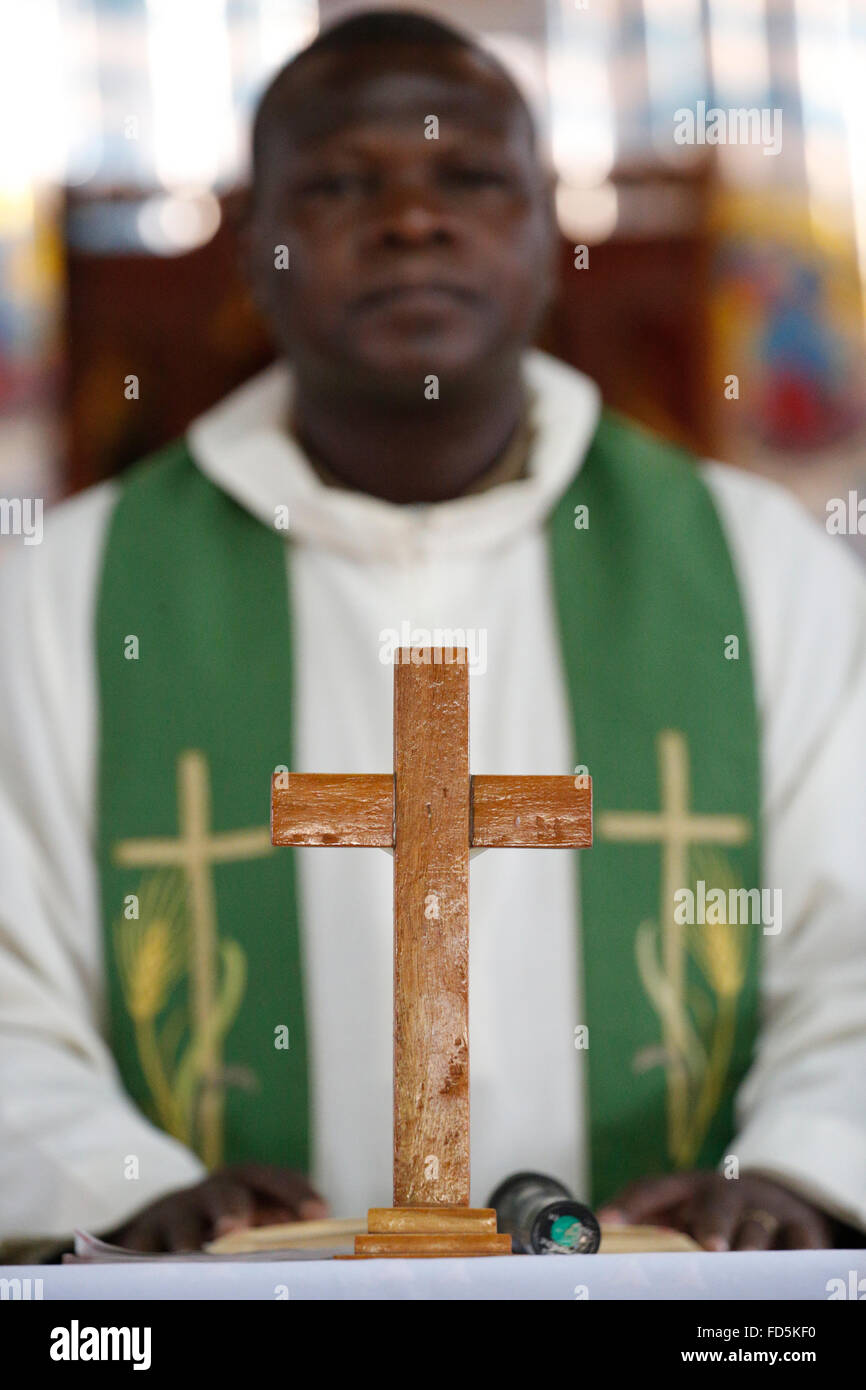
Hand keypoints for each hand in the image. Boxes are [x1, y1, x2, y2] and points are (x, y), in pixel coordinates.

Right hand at [107, 1163, 329, 1252]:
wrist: (165, 1221)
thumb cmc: (227, 1225)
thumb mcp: (253, 1219)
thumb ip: (279, 1232)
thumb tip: (319, 1260)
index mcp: (247, 1183)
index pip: (277, 1179)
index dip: (298, 1193)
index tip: (320, 1214)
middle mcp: (212, 1192)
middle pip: (224, 1195)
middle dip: (230, 1211)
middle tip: (234, 1231)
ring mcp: (174, 1213)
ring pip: (181, 1223)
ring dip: (187, 1241)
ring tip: (190, 1257)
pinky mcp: (143, 1236)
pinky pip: (144, 1248)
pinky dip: (148, 1260)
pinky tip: (154, 1275)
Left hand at [597, 1170, 833, 1250]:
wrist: (780, 1197)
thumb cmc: (715, 1216)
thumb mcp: (681, 1213)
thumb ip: (645, 1228)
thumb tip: (595, 1245)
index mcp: (686, 1188)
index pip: (652, 1189)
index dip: (629, 1203)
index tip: (607, 1222)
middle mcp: (726, 1193)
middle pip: (717, 1204)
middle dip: (712, 1224)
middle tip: (709, 1245)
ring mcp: (765, 1210)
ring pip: (759, 1227)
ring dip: (751, 1246)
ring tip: (742, 1263)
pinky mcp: (802, 1228)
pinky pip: (802, 1242)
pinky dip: (800, 1256)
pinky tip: (793, 1270)